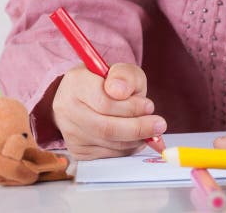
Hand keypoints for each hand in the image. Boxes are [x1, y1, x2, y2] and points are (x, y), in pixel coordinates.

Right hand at [52, 63, 166, 159]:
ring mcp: (70, 132)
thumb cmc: (108, 82)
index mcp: (75, 82)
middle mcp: (66, 109)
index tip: (150, 106)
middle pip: (106, 128)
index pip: (105, 102)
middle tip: (159, 124)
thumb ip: (125, 75)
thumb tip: (121, 91)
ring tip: (149, 128)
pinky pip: (109, 154)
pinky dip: (128, 147)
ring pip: (110, 143)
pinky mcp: (78, 151)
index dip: (131, 107)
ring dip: (136, 138)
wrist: (88, 97)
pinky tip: (135, 136)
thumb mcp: (122, 71)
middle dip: (138, 128)